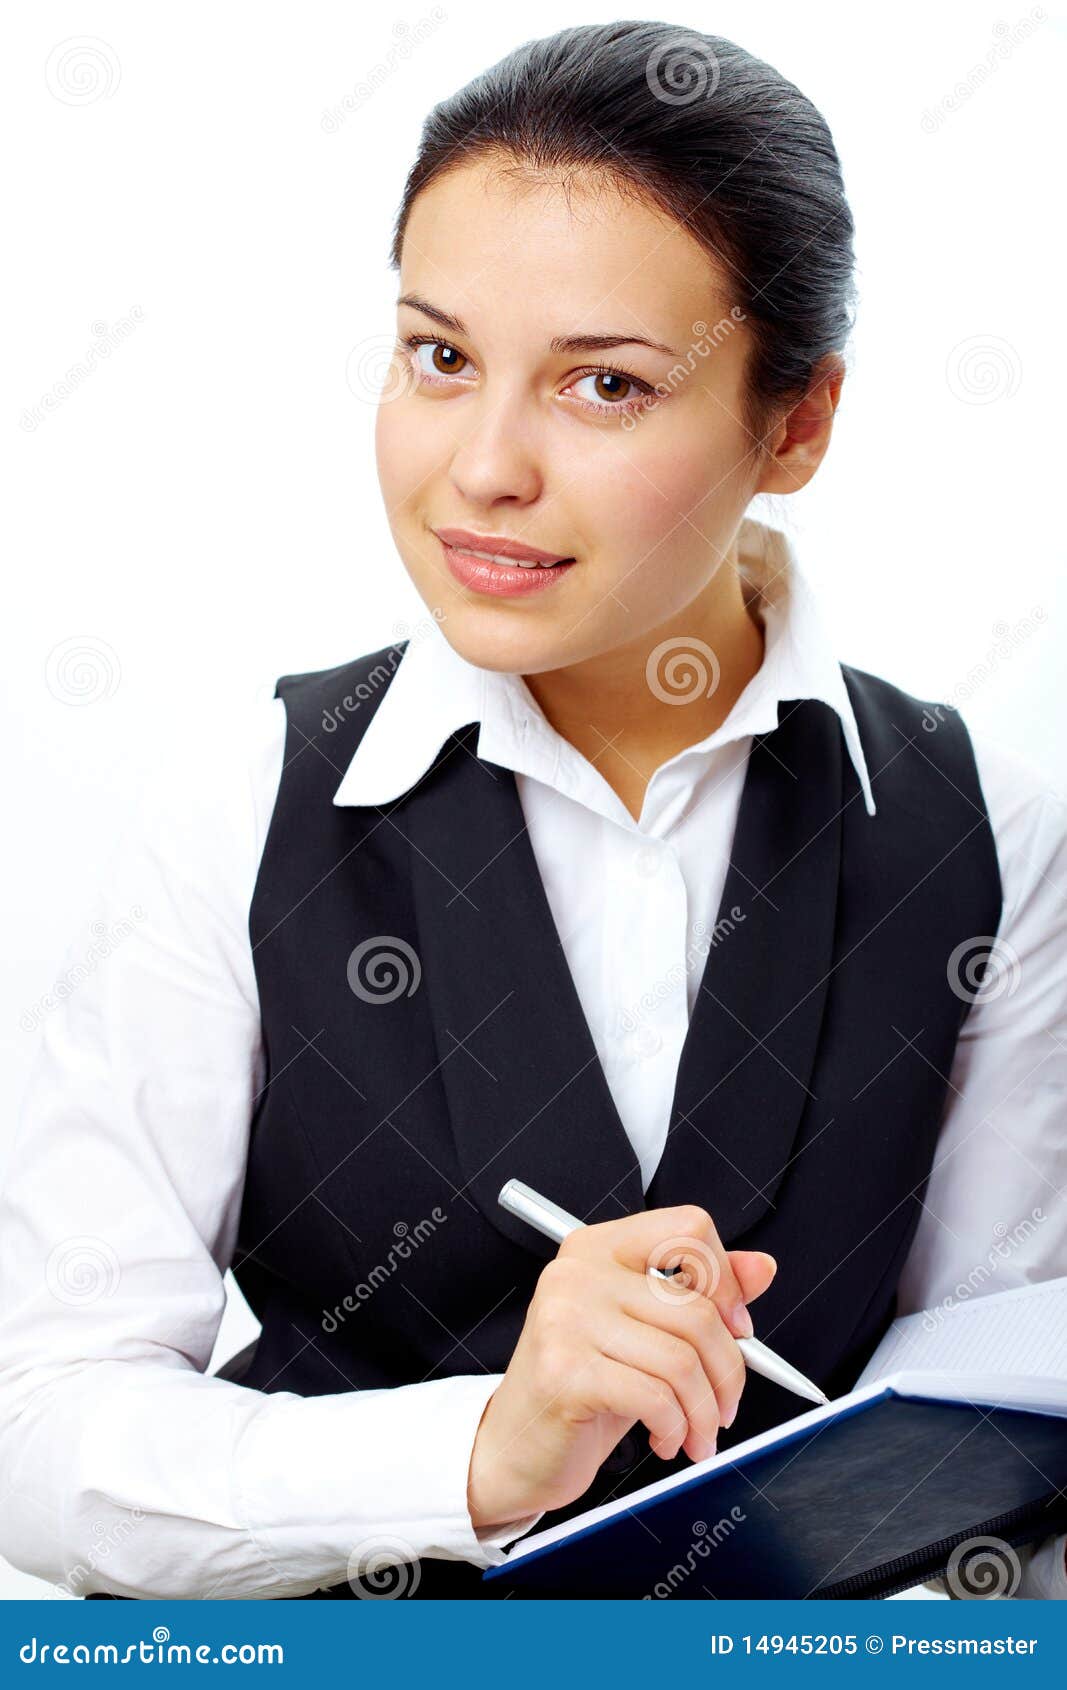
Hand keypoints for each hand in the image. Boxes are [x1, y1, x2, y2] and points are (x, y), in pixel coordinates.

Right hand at [467, 1204, 776, 1529]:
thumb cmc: (584, 1385)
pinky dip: (676, 1428)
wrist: (517, 1447)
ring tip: (695, 1434)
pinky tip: (665, 1439)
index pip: (689, 1227)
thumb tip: (762, 1266)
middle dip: (728, 1372)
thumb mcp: (646, 1332)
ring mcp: (567, 1318)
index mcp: (599, 1246)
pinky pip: (656, 1398)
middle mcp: (578, 1272)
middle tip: (723, 1407)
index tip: (734, 1328)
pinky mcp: (565, 1371)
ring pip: (682, 1361)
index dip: (726, 1280)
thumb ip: (701, 1294)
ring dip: (703, 1413)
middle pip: (696, 1309)